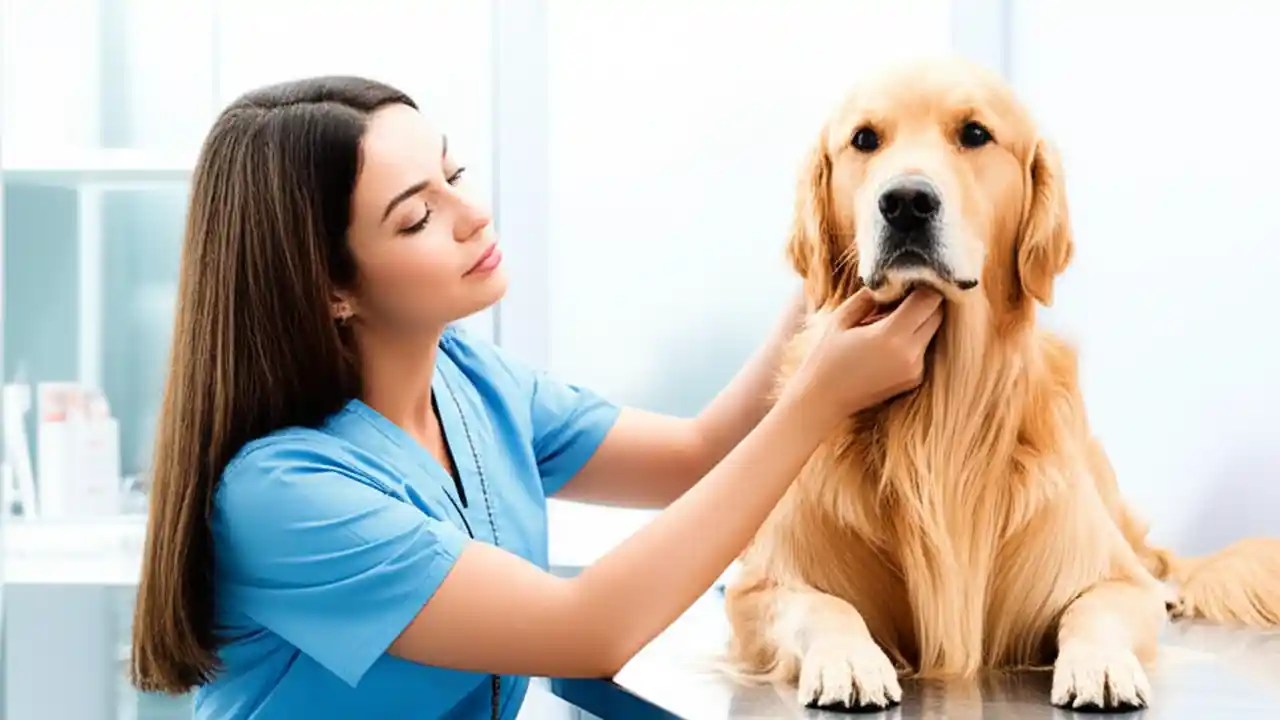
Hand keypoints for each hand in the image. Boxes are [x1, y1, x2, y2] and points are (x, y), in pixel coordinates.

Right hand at [782, 288, 943, 422]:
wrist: (823, 401)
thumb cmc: (826, 357)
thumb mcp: (841, 319)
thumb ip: (869, 297)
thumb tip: (891, 282)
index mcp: (891, 337)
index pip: (928, 300)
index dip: (923, 284)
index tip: (910, 276)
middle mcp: (910, 355)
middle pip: (937, 314)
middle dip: (924, 300)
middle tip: (901, 293)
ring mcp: (915, 370)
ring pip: (933, 330)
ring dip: (919, 318)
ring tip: (889, 318)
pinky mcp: (915, 379)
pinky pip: (924, 347)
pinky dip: (913, 336)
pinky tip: (886, 339)